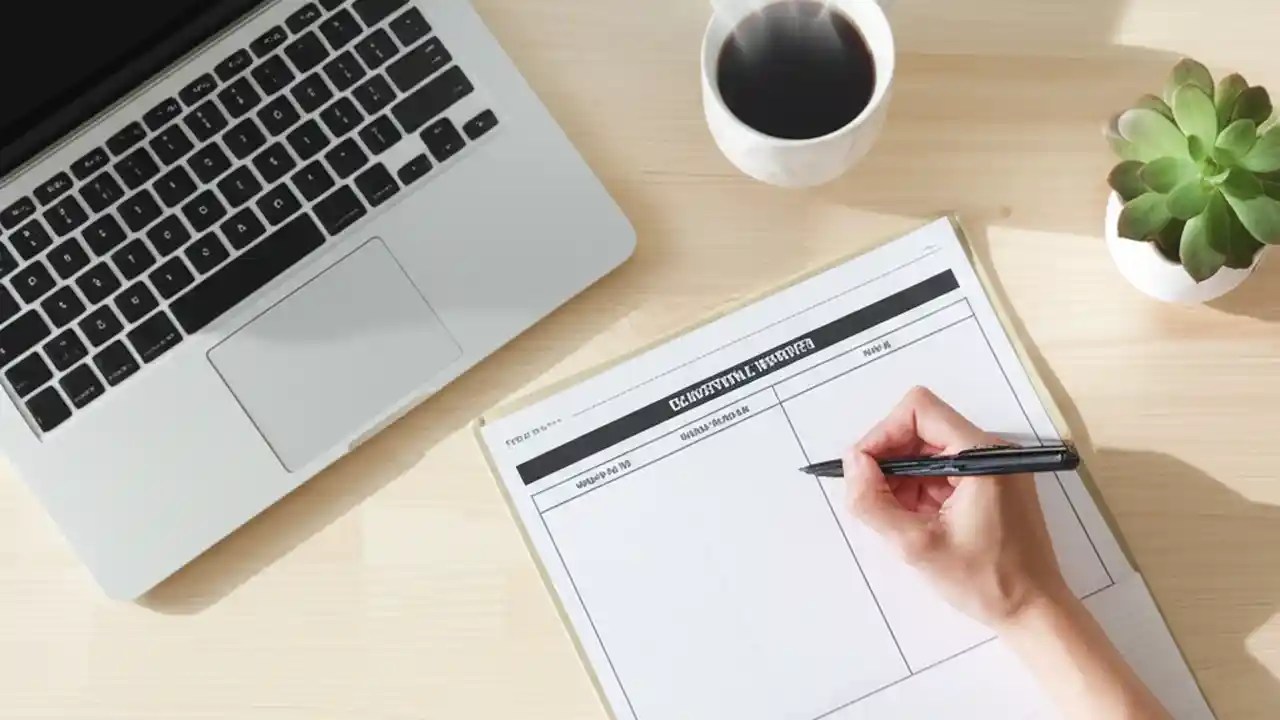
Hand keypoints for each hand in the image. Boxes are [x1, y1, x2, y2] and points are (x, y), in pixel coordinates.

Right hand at [842, 387, 1072, 628]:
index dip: (883, 434)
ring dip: (903, 479)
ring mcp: (993, 466)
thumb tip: (851, 462)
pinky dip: (920, 490)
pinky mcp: (991, 484)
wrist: (1034, 613)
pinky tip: (918, 523)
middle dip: (889, 461)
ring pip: (928, 451)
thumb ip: (873, 502)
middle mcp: (990, 450)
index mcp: (981, 455)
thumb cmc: (986, 582)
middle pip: (921, 428)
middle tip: (876, 502)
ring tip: (900, 521)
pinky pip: (942, 470)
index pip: (919, 410)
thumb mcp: (917, 546)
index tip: (864, 471)